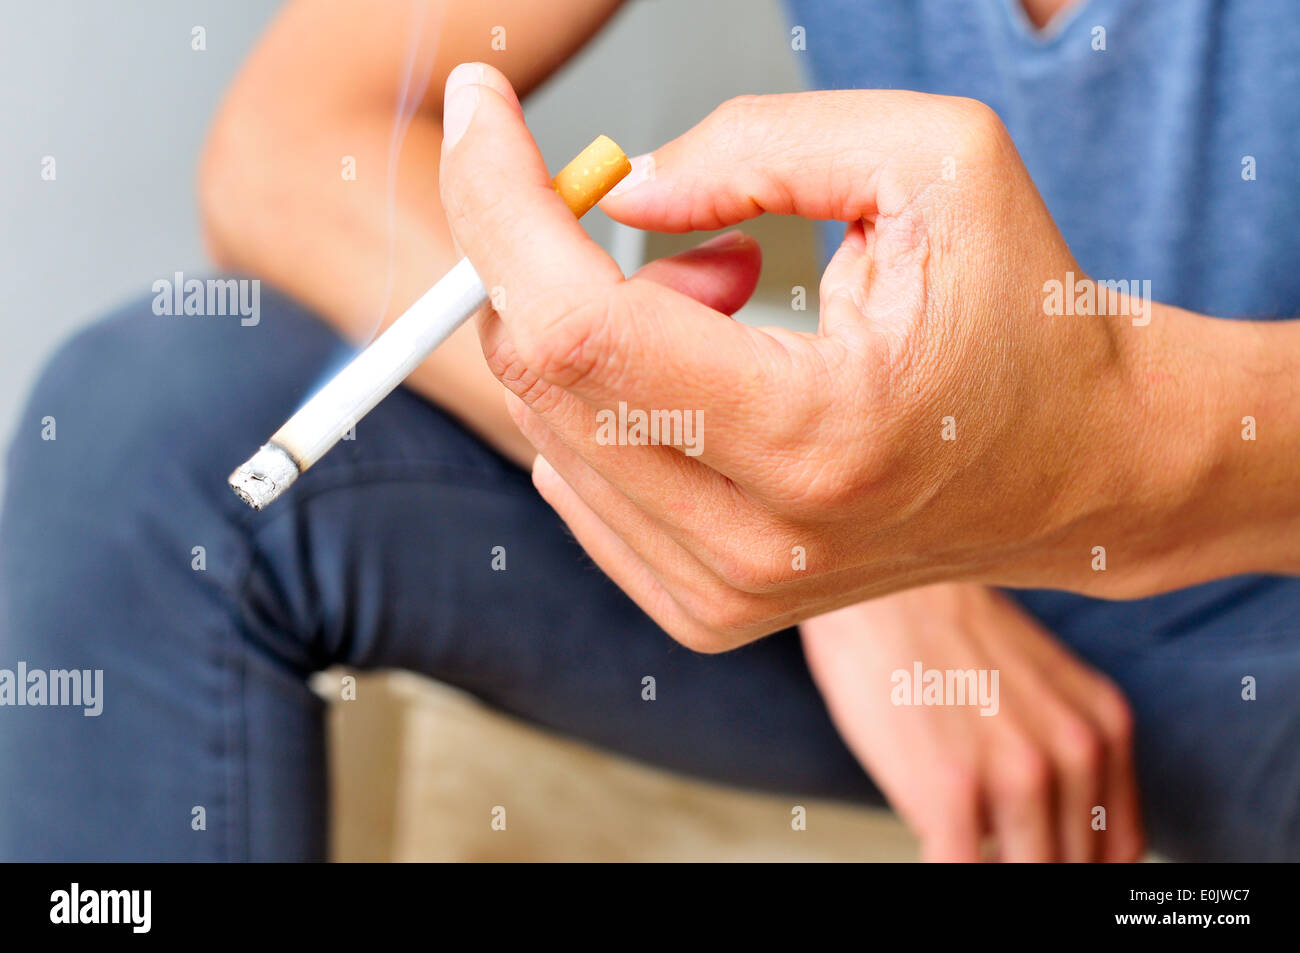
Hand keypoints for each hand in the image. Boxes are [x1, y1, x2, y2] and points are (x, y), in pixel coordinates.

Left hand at [438, 64, 1213, 650]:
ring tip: (721, 300)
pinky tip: (700, 377)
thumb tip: (612, 190)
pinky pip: (575, 478)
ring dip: (593, 329)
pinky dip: (606, 400)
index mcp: (817, 432)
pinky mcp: (706, 608)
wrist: (1078, 469)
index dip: (498, 199)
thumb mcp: (933, 164)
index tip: (479, 112)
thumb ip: (759, 145)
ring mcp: (725, 591)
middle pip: (540, 372)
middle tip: (667, 221)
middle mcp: (758, 539)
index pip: (575, 322)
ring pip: (546, 425)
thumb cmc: (1024, 315)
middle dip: (552, 253)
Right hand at [800, 585, 1143, 861]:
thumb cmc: (939, 633)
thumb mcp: (1040, 683)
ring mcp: (1017, 774)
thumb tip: (1049, 832)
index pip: (1116, 847)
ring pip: (1024, 875)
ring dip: (984, 864)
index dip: (1073, 862)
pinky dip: (948, 867)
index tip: (1035, 852)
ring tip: (952, 836)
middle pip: (1070, 865)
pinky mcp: (952, 791)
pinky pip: (961, 872)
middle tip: (986, 843)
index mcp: (1105, 727)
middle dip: (1026, 860)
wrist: (878, 585)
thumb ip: (1062, 752)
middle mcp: (1076, 752)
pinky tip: (931, 842)